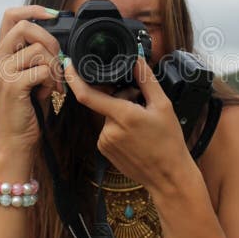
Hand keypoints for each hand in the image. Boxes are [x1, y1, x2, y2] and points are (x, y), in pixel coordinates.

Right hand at [0, 5, 63, 152]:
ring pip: (38, 50)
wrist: (18, 140)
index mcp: (0, 54)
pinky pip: (42, 69)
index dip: (33, 9)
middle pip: (24, 26)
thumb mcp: (31, 76)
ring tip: (55, 84)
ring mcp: (1, 72)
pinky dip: (53, 81)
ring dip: (55, 67)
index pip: (10, 15)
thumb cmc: (29, 109)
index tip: (55, 15)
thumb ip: (37, 56)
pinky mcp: (11, 85)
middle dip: (50, 40)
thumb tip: (58, 38)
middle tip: (59, 60)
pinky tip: (50, 94)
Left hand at [62, 54, 193, 192]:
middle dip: (122, 97)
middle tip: (143, 103)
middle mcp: (109, 130)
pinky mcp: (105, 151)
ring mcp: (105, 142)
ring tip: (142, 123)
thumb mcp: (164, 106)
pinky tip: (136, 134)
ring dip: (121, 113)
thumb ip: (147, 80)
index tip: (69, 64)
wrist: (168, 177)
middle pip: (106, 102)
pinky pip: (109, 130)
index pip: (87, 95)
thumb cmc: (169, 142)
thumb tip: (136, 60)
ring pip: (108, 116)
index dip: (74, 78)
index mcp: (123, 116)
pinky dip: (120, 127)